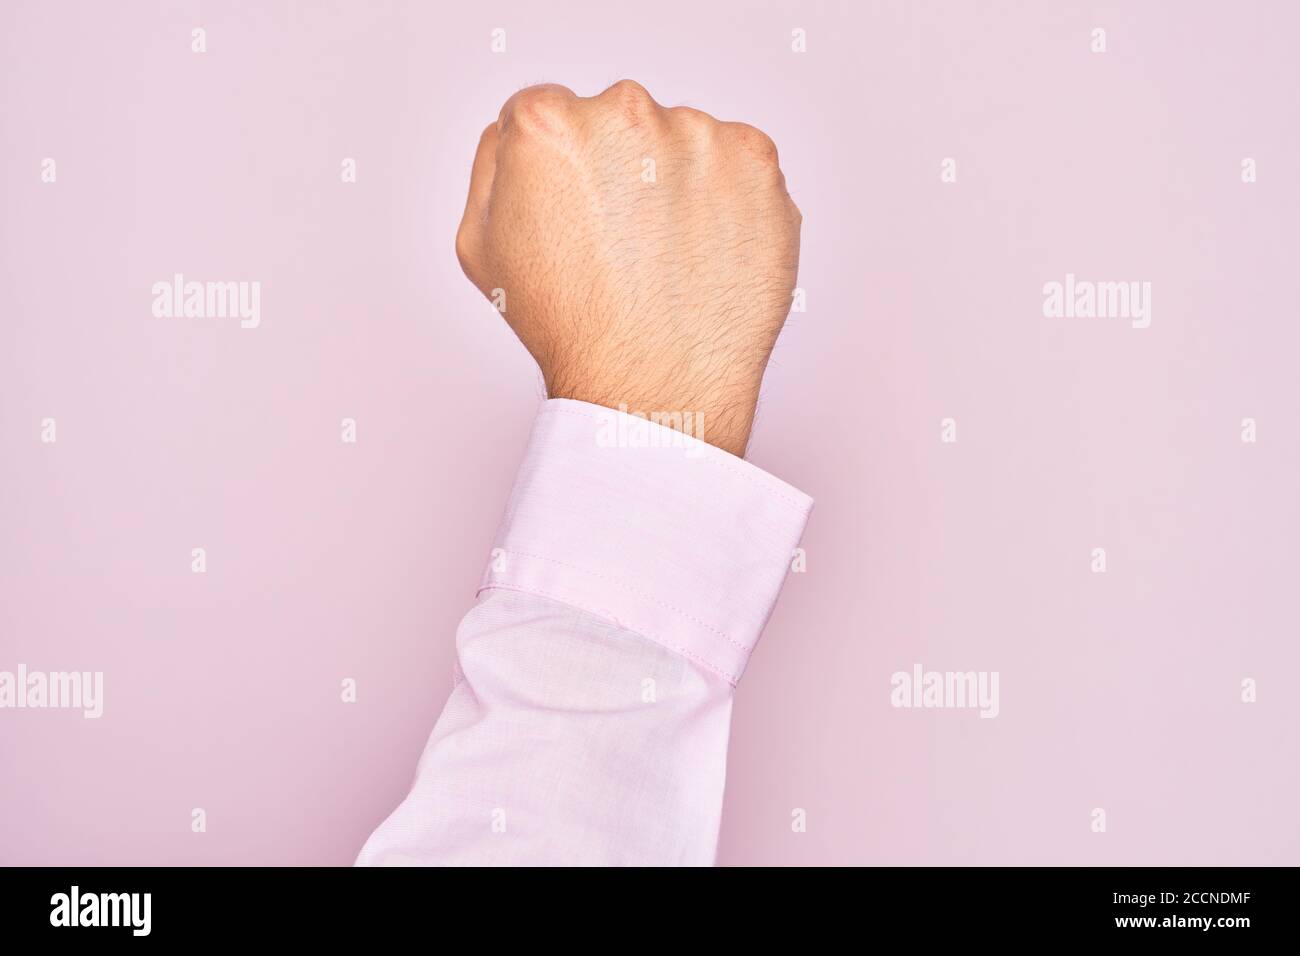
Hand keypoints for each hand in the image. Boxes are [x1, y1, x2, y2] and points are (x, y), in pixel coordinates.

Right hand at [455, 80, 800, 456]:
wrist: (654, 386)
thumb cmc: (572, 329)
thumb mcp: (481, 245)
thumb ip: (493, 164)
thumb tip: (518, 130)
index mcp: (547, 124)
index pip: (552, 113)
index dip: (560, 169)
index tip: (575, 211)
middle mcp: (624, 113)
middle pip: (618, 121)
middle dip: (619, 169)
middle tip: (622, 243)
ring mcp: (698, 135)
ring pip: (681, 143)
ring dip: (676, 184)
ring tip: (666, 256)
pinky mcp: (757, 163)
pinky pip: (737, 166)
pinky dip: (728, 202)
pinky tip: (704, 252)